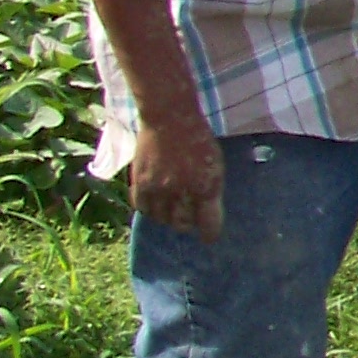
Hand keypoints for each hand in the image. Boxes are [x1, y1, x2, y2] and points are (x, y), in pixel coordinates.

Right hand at [131, 115, 225, 242]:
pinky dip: (149, 210)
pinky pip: (142, 208)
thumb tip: (206, 210)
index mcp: (207, 188)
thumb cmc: (199, 139)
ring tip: (171, 210)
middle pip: (182, 225)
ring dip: (167, 218)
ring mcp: (159, 189)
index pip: (208, 224)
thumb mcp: (216, 165)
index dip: (209, 234)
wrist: (170, 119)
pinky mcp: (140, 183)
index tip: (208, 238)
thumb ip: (211, 189)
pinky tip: (154, 204)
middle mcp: (183, 192)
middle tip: (188, 220)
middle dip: (187, 224)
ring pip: (161, 219)